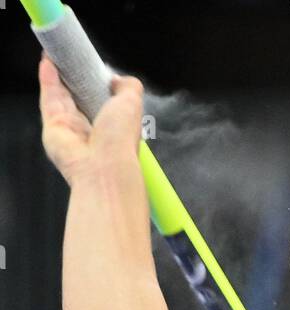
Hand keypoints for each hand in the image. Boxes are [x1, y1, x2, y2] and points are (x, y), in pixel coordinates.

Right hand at [38, 55, 143, 186]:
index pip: (99, 99)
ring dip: (57, 74)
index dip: (93, 81)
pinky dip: (47, 80)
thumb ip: (127, 87)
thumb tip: (117, 78)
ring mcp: (70, 128)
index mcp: (110, 125)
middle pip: (77, 97)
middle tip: (70, 55)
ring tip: (56, 52)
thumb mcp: (132, 104)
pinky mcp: (53, 126)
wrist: (103, 166)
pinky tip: (48, 62)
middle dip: (73, 77)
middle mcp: (89, 128)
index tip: (89, 63)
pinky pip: (49, 99)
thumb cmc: (121, 139)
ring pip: (60, 96)